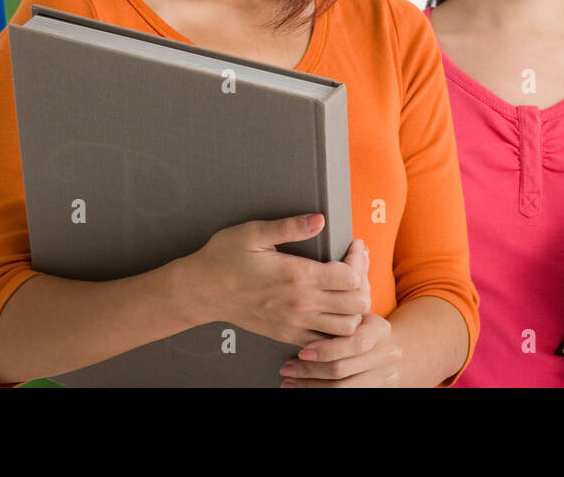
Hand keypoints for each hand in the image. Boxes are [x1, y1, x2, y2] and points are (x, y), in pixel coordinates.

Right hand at [183, 214, 370, 345]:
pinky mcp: (287, 335)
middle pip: (357, 303)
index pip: (351, 276)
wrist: (200, 292)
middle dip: (363, 283)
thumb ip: (290, 226)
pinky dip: (335, 331)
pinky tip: (330, 310)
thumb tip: (320, 219)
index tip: (353, 246)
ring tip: (346, 290)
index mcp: (297, 276)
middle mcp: (301, 304)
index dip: (358, 259)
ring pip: (346, 327)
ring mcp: (294, 323)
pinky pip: (324, 343)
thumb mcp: (254, 232)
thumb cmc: (224, 258)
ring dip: (353, 309)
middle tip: (354, 267)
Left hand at [279, 310, 400, 386]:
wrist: (389, 350)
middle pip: (343, 368)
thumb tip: (303, 317)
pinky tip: (303, 388)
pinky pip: (346, 395)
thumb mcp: (357, 317)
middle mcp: (387, 354)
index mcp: (380, 330)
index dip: (325, 350)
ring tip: (289, 381)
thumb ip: (338, 316)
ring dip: (310, 386)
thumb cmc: (363, 329)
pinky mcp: (381, 391)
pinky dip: (320, 392)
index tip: (301, 352)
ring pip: (342, 388)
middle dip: (309, 370)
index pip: (354, 343)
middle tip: (286, 368)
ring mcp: (386, 376)